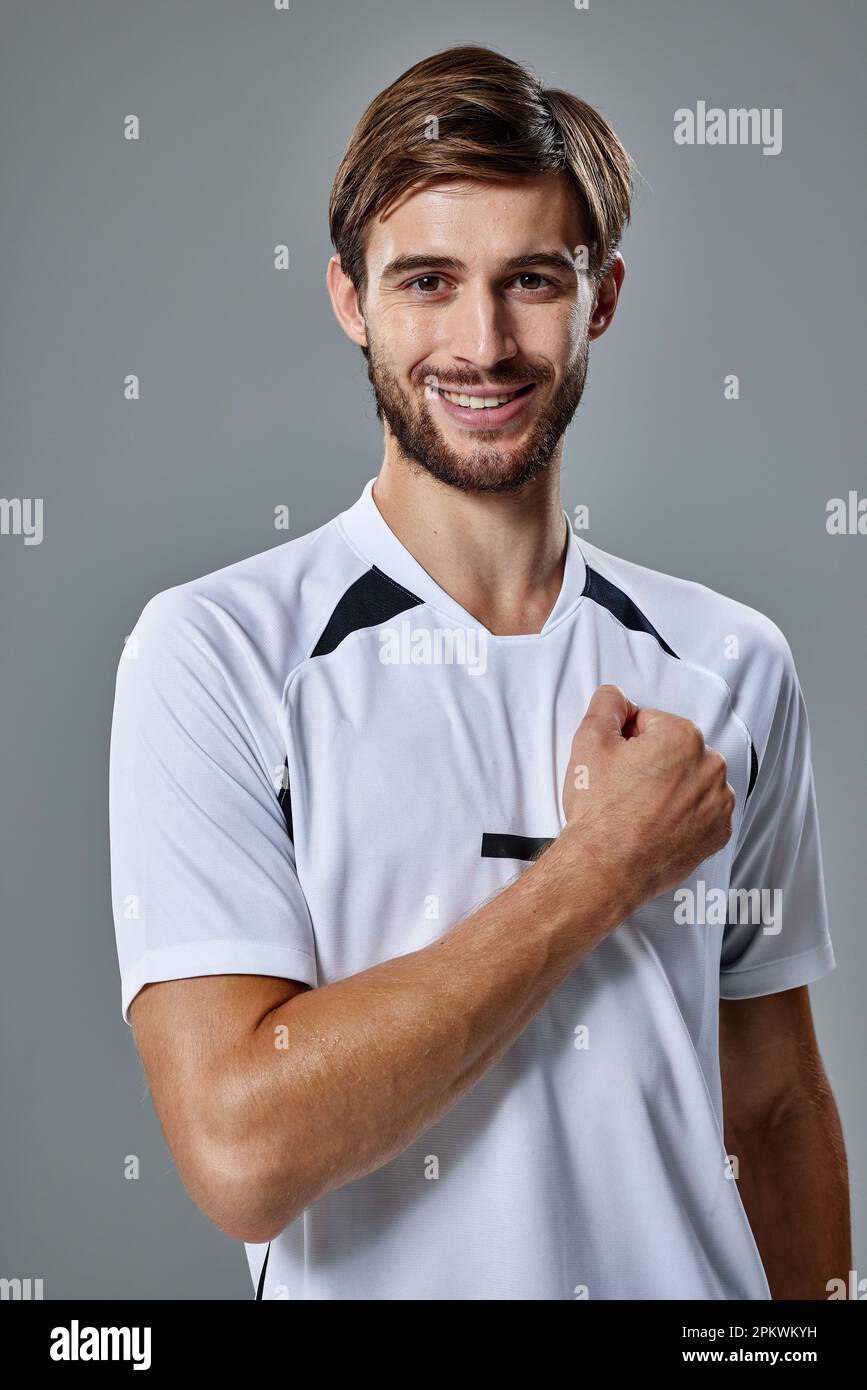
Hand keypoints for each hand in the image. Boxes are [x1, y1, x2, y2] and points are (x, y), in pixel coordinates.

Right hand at [560, 683, 735, 912]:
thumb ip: (607, 704)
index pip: (651, 724)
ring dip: (669, 788)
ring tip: (640, 810)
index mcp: (683, 737)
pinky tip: (657, 825)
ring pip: (690, 780)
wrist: (605, 868)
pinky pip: (702, 812)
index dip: (627, 742)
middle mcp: (711, 766)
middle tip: (624, 788)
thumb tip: (617, 696)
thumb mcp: (589, 741)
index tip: (616, 765)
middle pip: (675, 751)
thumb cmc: (600, 811)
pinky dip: (683, 815)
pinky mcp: (718, 833)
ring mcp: (719, 803)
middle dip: (652, 763)